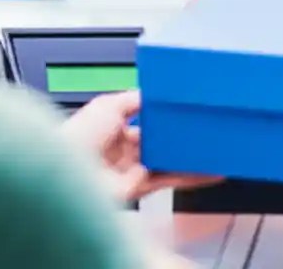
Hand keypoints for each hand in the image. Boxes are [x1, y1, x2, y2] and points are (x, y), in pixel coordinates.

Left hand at [62, 91, 222, 201]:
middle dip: (180, 138)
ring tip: (214, 150)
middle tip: (204, 129)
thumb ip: (134, 99)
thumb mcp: (108, 105)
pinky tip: (209, 171)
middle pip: (159, 143)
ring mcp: (131, 171)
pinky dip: (191, 177)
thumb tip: (152, 94)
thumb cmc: (78, 137)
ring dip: (191, 158)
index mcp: (111, 130)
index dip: (163, 119)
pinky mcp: (139, 188)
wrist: (68, 172)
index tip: (183, 113)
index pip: (144, 122)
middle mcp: (121, 152)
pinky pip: (170, 180)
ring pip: (168, 163)